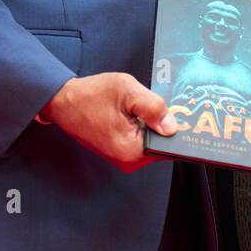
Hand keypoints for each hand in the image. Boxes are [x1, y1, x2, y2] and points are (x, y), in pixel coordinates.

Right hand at [40, 73, 178, 172]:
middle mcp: (127, 160)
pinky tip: (137, 111)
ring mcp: (122, 158)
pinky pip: (140, 140)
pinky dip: (143, 126)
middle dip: (165, 124)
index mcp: (131, 150)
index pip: (169, 147)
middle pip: (161, 144)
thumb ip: (152, 107)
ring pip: (151, 141)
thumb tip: (172, 126)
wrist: (62, 101)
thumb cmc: (90, 95)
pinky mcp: (118, 151)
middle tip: (164, 104)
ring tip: (145, 105)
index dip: (179, 130)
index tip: (188, 116)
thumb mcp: (126, 90)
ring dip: (152, 124)